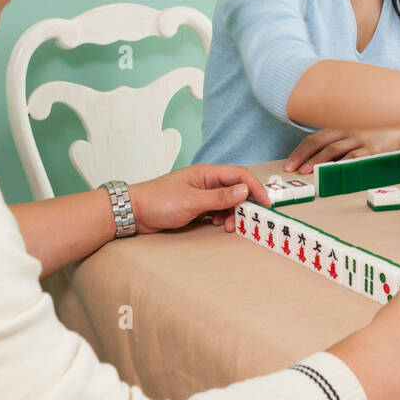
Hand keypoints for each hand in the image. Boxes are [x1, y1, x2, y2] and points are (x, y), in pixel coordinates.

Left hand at [129, 163, 269, 234]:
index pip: (239, 176)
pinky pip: (215, 210)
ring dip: (231, 213)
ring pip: (226, 201)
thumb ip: (219, 197)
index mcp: (206, 173)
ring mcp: (200, 194)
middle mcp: (206, 181)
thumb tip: (244, 190)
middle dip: (244, 204)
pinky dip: (220, 217)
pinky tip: (217, 224)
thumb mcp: (192, 201)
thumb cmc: (159, 202)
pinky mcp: (194, 206)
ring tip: (227, 226)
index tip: (265, 204)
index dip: (255, 188)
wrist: (134, 212)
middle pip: (235, 189)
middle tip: (248, 220)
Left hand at [284, 127, 399, 173]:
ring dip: (319, 161)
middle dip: (303, 156)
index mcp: (340, 125)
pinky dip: (343, 164)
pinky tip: (333, 172)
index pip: (314, 137)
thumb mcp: (353, 130)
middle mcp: (348, 129)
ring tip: (307, 172)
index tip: (289, 163)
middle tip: (292, 169)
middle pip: (320, 142)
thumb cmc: (375, 132)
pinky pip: (355, 156)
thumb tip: (314, 157)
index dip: (300, 150)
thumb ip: (337, 138)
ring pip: (335, 149)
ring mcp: (360, 138)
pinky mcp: (374, 148)